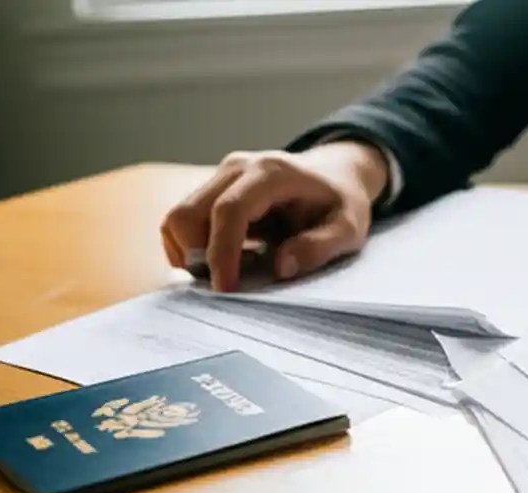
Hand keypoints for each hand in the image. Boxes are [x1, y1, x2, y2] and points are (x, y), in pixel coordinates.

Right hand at [161, 140, 388, 290]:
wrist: (335, 173)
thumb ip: (319, 247)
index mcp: (272, 173)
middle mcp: (238, 167)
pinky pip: (184, 220)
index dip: (222, 253)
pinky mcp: (213, 187)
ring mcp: (221, 175)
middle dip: (199, 257)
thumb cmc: (342, 202)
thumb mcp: (349, 228)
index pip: (229, 211)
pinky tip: (224, 259)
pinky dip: (191, 247)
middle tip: (229, 284)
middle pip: (188, 213)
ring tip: (229, 271)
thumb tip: (282, 267)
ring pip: (178, 217)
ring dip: (191, 253)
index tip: (226, 289)